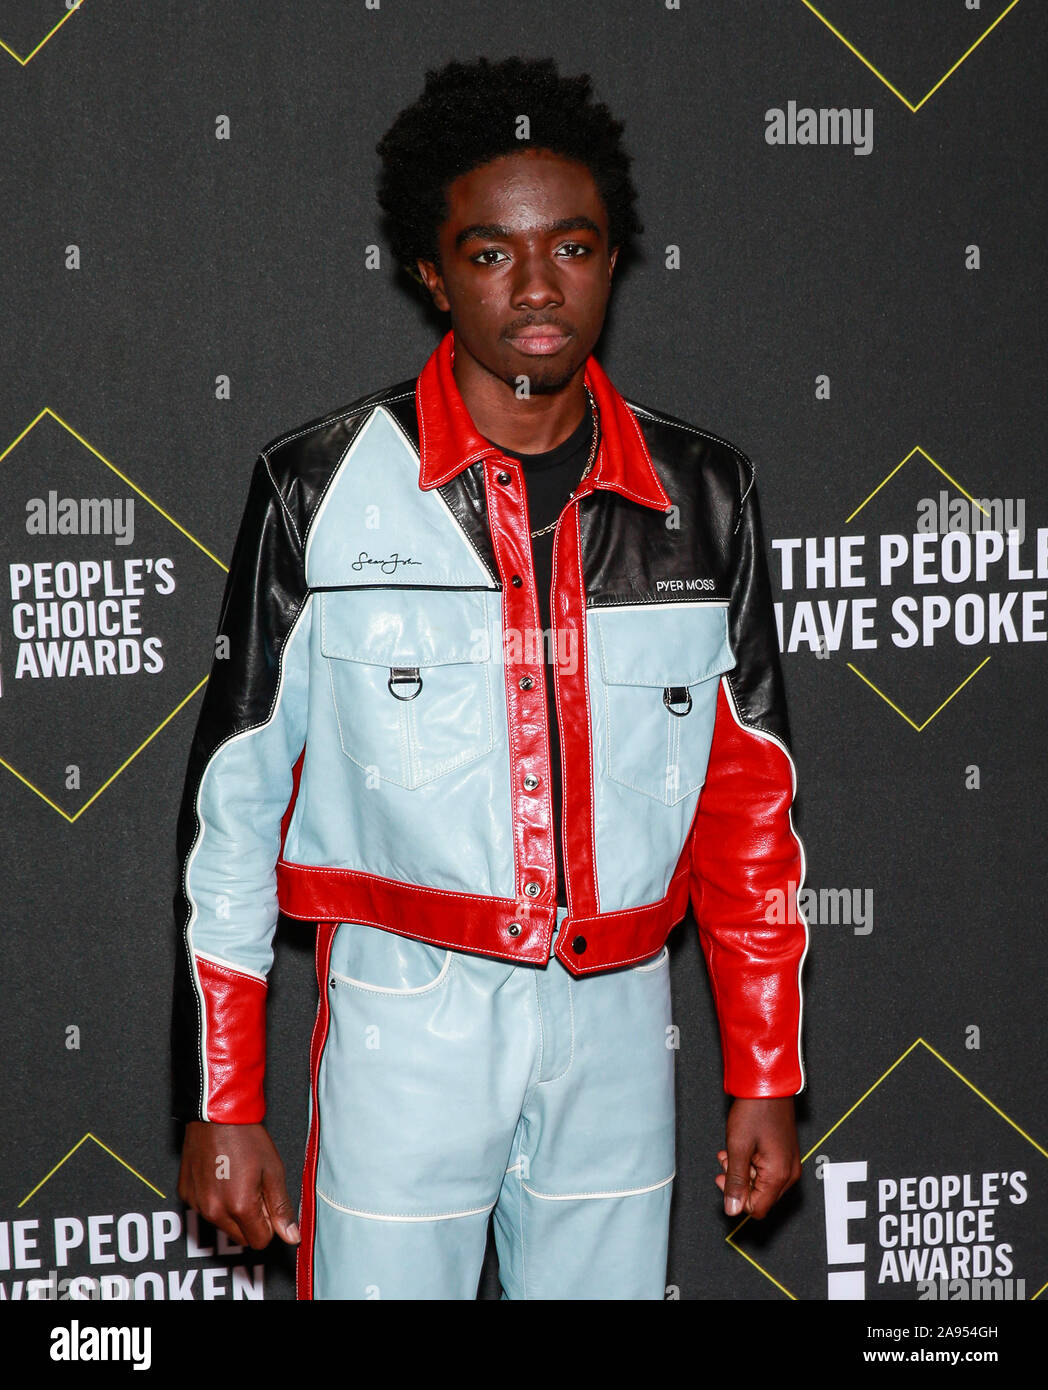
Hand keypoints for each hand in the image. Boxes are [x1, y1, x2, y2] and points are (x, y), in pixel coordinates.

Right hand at [178, 1121, 299, 1249]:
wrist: (217, 1114)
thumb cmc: (246, 1137)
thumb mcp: (273, 1171)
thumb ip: (281, 1208)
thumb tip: (291, 1236)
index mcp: (240, 1206)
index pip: (259, 1241)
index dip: (269, 1224)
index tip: (268, 1202)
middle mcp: (214, 1210)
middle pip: (240, 1237)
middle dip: (251, 1221)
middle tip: (254, 1188)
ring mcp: (197, 1203)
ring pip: (222, 1225)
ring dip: (232, 1211)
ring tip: (237, 1178)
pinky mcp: (186, 1194)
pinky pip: (204, 1209)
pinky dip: (214, 1200)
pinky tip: (220, 1176)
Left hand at [715, 1097, 800, 1219]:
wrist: (767, 1087)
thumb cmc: (755, 1111)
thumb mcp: (738, 1147)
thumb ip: (735, 1181)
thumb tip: (732, 1208)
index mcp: (779, 1175)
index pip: (757, 1208)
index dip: (737, 1198)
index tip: (726, 1179)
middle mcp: (789, 1173)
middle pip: (760, 1197)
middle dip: (739, 1183)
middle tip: (726, 1162)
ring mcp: (789, 1163)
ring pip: (762, 1183)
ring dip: (743, 1172)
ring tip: (731, 1153)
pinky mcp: (785, 1155)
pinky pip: (767, 1170)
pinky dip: (751, 1163)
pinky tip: (740, 1149)